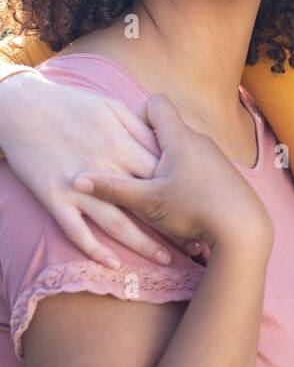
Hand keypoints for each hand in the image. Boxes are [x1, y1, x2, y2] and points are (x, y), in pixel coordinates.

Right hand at [0, 68, 192, 268]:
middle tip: (195, 242)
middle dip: (172, 221)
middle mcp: (105, 168)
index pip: (162, 170)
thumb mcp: (110, 109)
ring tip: (166, 259)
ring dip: (142, 242)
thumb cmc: (68, 104)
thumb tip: (165, 138)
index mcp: (121, 143)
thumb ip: (139, 128)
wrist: (20, 108)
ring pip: (116, 222)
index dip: (183, 188)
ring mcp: (78, 186)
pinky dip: (96, 248)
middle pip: (147, 200)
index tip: (200, 201)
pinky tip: (114, 263)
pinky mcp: (54, 198)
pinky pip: (77, 230)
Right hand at [74, 94, 273, 252]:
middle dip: (149, 147)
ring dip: (168, 166)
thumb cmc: (194, 211)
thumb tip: (78, 179)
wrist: (244, 230)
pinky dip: (186, 178)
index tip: (131, 140)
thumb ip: (113, 189)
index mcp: (180, 138)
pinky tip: (182, 203)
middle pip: (169, 129)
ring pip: (184, 149)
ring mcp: (216, 156)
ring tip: (159, 193)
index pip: (157, 103)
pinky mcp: (226, 174)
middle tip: (137, 172)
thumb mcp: (148, 202)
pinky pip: (199, 166)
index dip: (139, 115)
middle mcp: (200, 140)